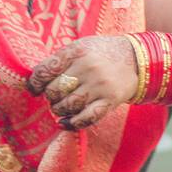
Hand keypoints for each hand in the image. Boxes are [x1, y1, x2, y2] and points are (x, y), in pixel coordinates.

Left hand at [25, 35, 139, 130]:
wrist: (137, 59)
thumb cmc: (101, 53)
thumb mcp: (80, 46)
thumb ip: (60, 60)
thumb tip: (36, 80)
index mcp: (76, 51)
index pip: (45, 71)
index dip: (34, 83)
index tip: (34, 88)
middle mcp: (88, 68)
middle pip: (54, 91)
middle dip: (49, 97)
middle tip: (53, 96)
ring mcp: (99, 86)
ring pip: (67, 106)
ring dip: (59, 110)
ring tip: (60, 106)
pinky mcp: (109, 101)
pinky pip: (86, 118)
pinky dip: (72, 124)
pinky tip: (65, 123)